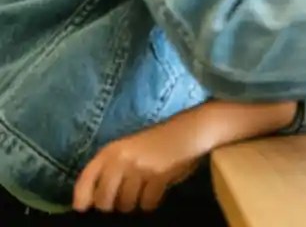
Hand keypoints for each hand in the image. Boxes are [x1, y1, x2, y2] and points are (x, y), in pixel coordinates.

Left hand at [72, 118, 207, 213]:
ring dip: (135, 203)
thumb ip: (113, 168)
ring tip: (144, 191)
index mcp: (110, 151)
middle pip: (104, 200)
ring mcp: (139, 168)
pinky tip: (156, 192)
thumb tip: (97, 198)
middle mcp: (121, 160)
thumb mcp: (129, 149)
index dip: (81, 198)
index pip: (86, 180)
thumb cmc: (158, 141)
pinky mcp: (157, 176)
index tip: (82, 208)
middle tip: (124, 199)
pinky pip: (147, 203)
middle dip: (113, 205)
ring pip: (126, 204)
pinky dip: (151, 202)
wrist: (190, 131)